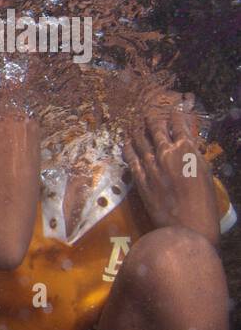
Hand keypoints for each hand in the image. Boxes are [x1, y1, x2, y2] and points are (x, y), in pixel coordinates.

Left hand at [123, 94, 217, 245]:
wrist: (187, 227)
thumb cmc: (204, 203)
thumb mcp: (205, 173)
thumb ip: (194, 156)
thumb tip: (187, 145)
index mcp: (187, 150)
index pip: (181, 124)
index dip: (178, 112)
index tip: (177, 103)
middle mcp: (167, 154)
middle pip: (157, 130)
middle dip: (153, 118)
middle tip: (147, 110)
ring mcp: (151, 166)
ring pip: (141, 141)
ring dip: (137, 130)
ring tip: (134, 121)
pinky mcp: (140, 180)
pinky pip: (131, 159)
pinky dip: (128, 148)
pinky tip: (125, 142)